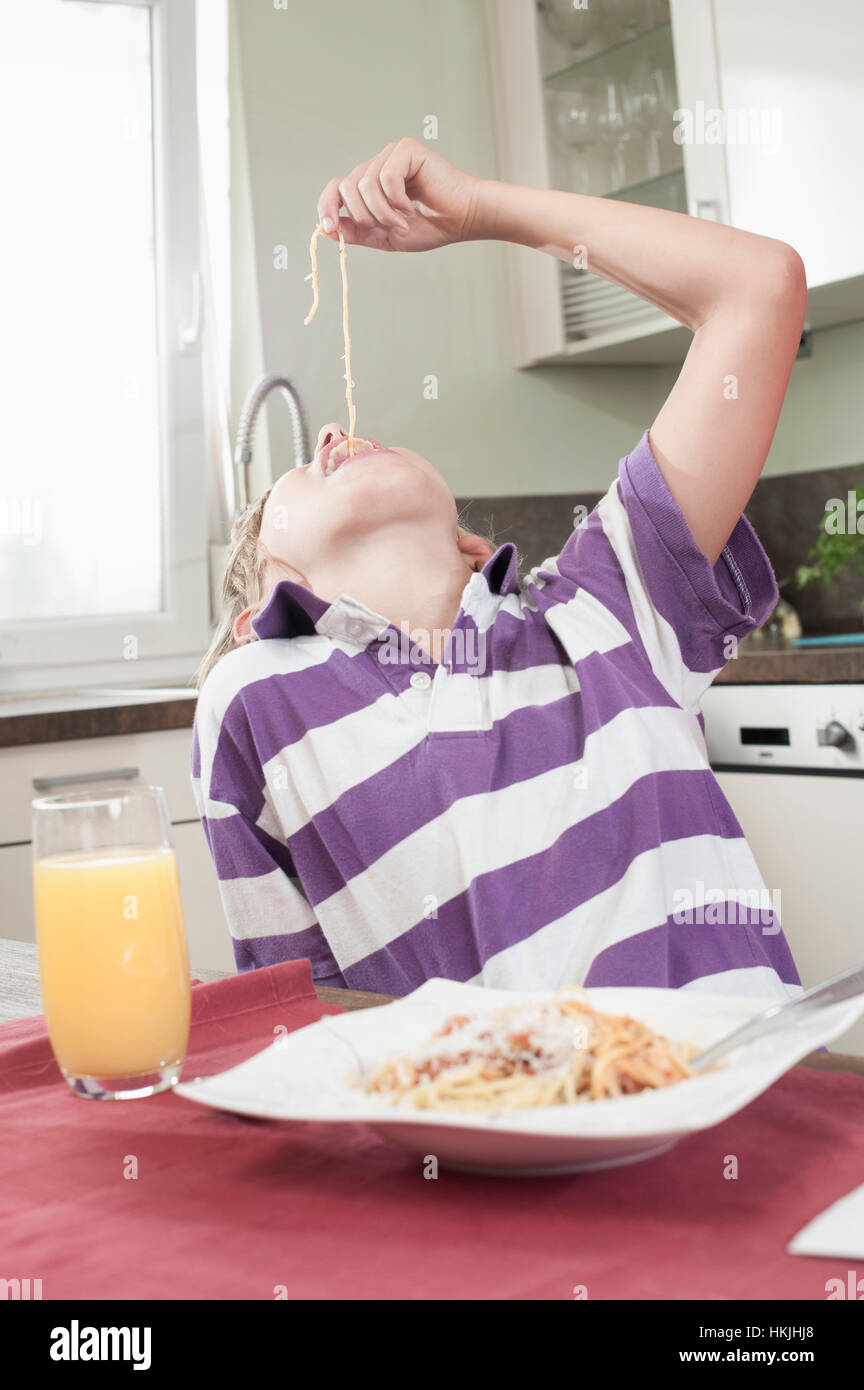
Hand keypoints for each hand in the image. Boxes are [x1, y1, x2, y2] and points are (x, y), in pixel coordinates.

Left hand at [315, 138, 481, 252]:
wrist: (462, 221)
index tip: (328, 228)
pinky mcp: (406, 150)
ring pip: (364, 185)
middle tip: (388, 229)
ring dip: (382, 212)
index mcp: (369, 184)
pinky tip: (412, 206)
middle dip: (364, 217)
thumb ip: (356, 233)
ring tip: (403, 222)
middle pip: (346, 187)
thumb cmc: (430, 227)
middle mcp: (377, 166)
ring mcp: (391, 155)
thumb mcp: (384, 236)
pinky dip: (396, 199)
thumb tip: (326, 229)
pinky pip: (386, 177)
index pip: (335, 187)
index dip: (327, 206)